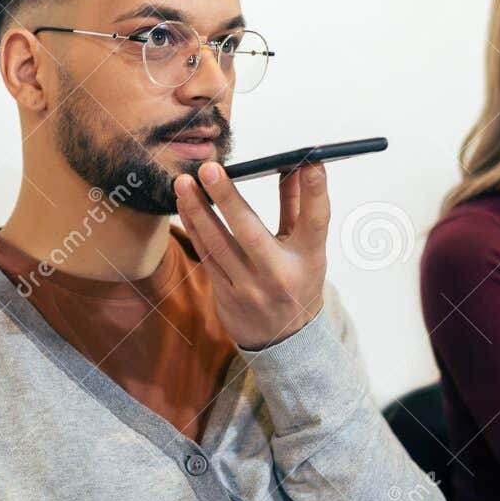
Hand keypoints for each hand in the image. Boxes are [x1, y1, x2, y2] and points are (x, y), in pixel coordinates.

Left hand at [173, 161, 329, 349]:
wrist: (284, 340)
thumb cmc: (297, 282)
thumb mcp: (307, 249)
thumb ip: (299, 207)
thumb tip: (293, 165)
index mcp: (309, 258)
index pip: (316, 221)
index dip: (315, 191)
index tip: (312, 160)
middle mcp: (279, 274)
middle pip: (251, 232)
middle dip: (228, 198)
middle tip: (209, 169)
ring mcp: (250, 288)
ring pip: (218, 244)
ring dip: (198, 211)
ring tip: (183, 183)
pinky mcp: (226, 295)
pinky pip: (206, 257)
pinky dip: (193, 228)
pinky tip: (184, 206)